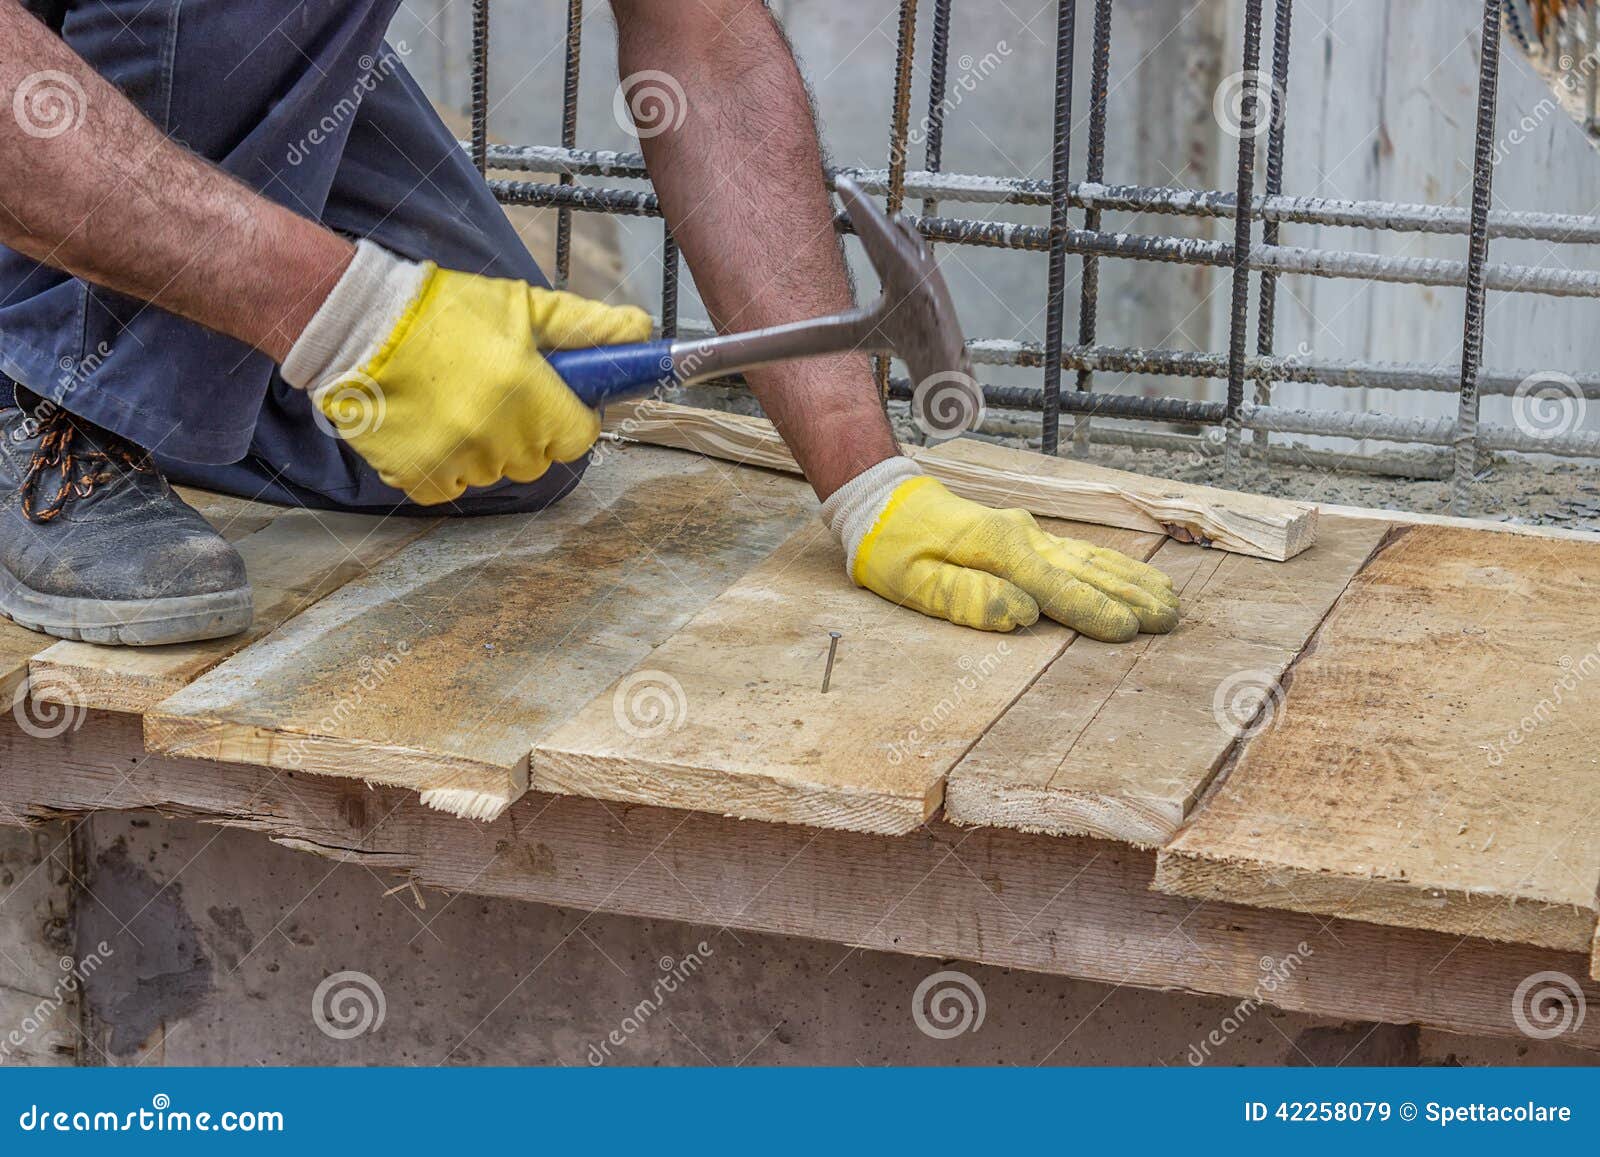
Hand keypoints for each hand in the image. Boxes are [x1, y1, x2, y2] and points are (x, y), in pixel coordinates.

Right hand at [281, 241, 650, 504]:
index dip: (570, 419)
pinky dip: (445, 467)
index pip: (579, 437)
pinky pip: (449, 488)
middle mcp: (495, 433)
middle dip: (529, 433)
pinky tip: (431, 428)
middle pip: (538, 459)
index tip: (554, 401)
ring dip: (486, 449)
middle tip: (500, 396)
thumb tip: (642, 330)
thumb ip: (586, 326)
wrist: (357, 322)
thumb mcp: (522, 307)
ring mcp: (454, 459)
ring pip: (494, 474)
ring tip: (458, 405)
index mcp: (528, 391)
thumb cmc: (445, 311)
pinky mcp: (415, 475)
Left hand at [820, 458, 1179, 639]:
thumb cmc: (894, 549)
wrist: (884, 503)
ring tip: (1169, 602)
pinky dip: (1114, 567)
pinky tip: (1136, 577)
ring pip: (1091, 559)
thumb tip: (1022, 613)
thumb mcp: (914, 582)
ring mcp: (1029, 533)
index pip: (1053, 586)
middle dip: (1129, 596)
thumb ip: (967, 598)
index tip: (1127, 632)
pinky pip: (1081, 553)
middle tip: (1170, 621)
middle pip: (1085, 570)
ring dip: (1132, 581)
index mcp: (996, 548)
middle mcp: (1022, 536)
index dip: (1091, 610)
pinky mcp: (1028, 537)